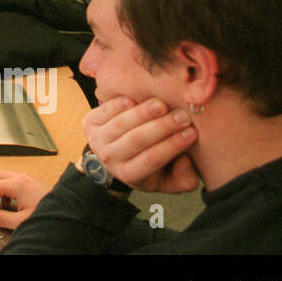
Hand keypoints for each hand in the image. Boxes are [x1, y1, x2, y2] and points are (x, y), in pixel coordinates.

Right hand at [0, 170, 52, 229]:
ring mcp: (25, 178)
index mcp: (17, 184)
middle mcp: (20, 177)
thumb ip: (0, 218)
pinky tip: (3, 204)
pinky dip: (0, 189)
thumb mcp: (22, 221)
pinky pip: (8, 180)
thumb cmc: (50, 214)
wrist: (69, 211)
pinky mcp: (29, 182)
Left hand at [82, 96, 199, 193]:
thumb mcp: (169, 181)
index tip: (192, 132)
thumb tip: (185, 159)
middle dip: (162, 127)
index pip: (152, 159)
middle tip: (183, 116)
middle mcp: (110, 159)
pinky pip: (104, 112)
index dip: (172, 145)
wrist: (115, 155)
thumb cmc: (151, 166)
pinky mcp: (89, 123)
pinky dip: (119, 104)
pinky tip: (135, 99)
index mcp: (130, 175)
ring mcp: (97, 140)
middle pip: (136, 140)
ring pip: (121, 125)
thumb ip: (184, 178)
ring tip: (162, 105)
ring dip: (142, 113)